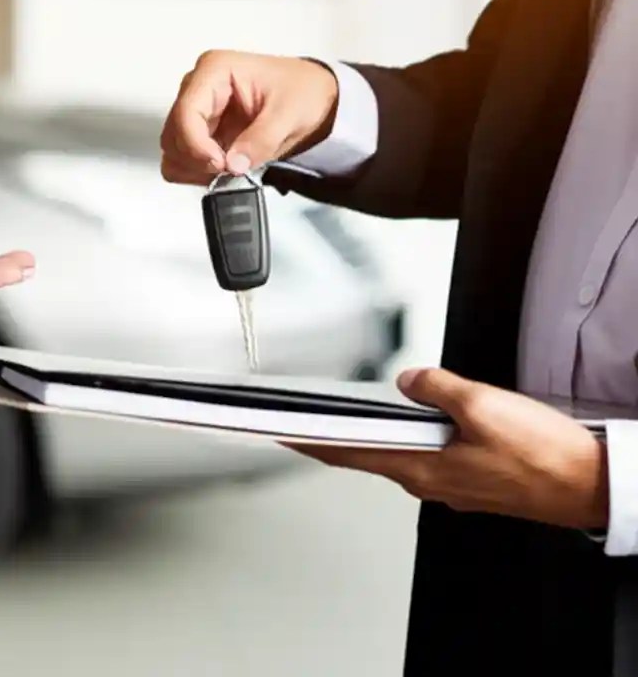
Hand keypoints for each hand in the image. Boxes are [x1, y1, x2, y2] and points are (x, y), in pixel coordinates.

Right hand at [160, 50, 338, 183]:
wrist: (315, 98)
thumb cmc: (302, 92)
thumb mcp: (290, 114)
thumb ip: (261, 140)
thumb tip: (233, 165)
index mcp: (215, 70)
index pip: (186, 113)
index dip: (196, 145)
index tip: (220, 165)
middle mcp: (197, 88)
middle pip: (173, 134)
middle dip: (197, 159)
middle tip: (229, 168)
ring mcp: (196, 111)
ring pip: (173, 149)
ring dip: (195, 168)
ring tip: (229, 168)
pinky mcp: (200, 132)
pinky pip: (182, 159)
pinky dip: (197, 172)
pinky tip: (222, 169)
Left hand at [293, 368, 609, 530]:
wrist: (589, 486)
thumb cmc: (543, 457)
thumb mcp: (482, 406)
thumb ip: (437, 388)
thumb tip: (409, 380)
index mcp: (419, 468)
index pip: (346, 453)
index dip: (308, 441)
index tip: (278, 433)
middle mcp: (427, 482)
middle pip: (367, 454)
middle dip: (333, 436)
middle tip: (301, 421)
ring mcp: (449, 484)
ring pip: (400, 453)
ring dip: (373, 436)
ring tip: (347, 417)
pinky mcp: (471, 480)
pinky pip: (429, 455)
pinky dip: (411, 439)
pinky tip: (416, 423)